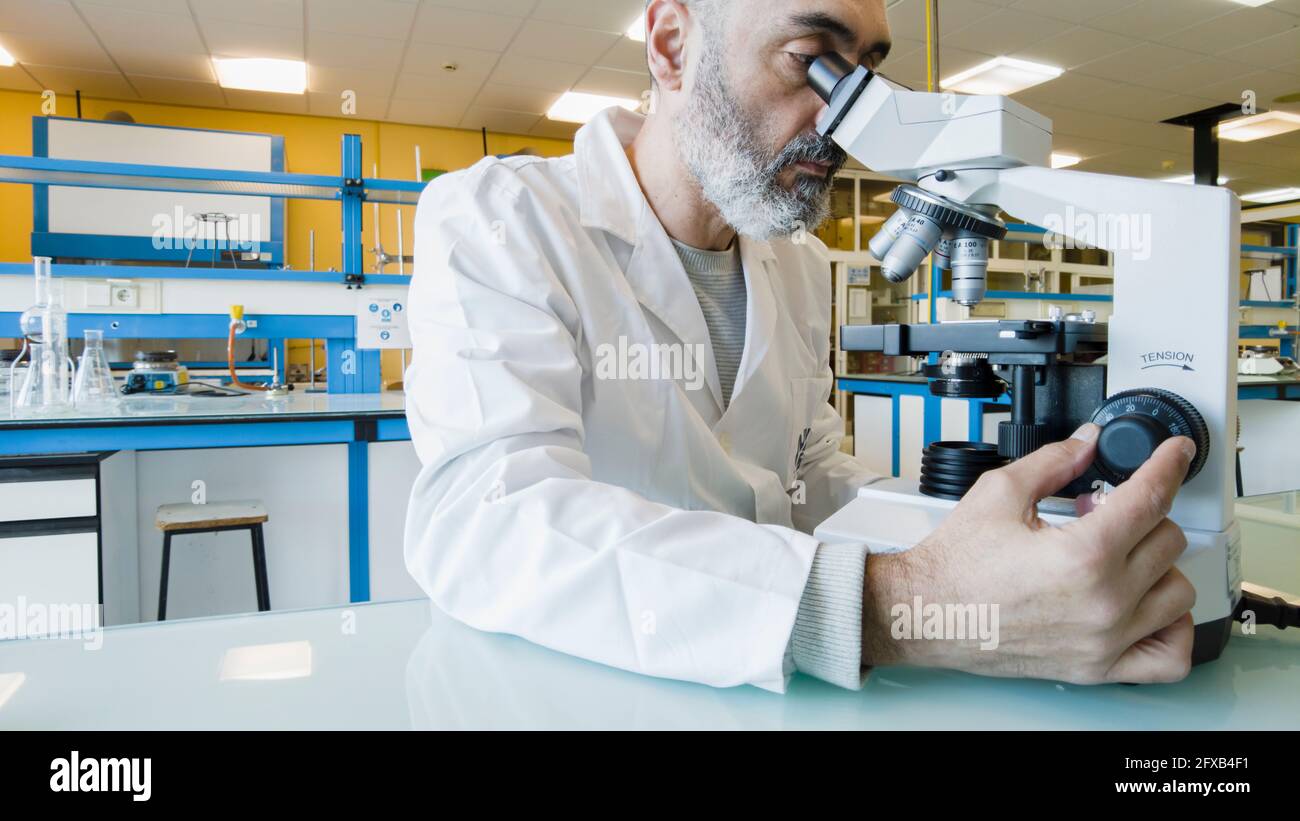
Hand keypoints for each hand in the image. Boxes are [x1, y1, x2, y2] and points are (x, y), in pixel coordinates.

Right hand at [862, 423, 1197, 684]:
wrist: (927, 614)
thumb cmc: (955, 564)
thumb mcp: (999, 493)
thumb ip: (1054, 461)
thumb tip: (1088, 443)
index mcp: (1082, 554)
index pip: (1152, 497)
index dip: (1169, 464)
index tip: (1175, 454)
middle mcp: (1103, 601)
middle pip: (1168, 541)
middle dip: (1143, 515)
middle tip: (1107, 511)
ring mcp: (1105, 640)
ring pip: (1177, 592)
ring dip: (1158, 565)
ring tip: (1122, 555)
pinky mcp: (1098, 668)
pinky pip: (1169, 657)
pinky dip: (1172, 629)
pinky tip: (1150, 606)